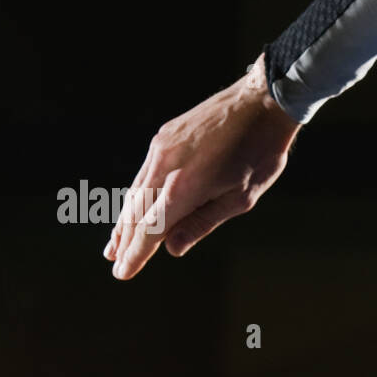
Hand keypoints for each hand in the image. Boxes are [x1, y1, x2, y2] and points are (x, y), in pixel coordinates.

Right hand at [104, 53, 300, 278]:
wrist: (260, 103)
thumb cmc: (259, 155)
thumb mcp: (241, 198)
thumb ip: (203, 223)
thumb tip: (172, 248)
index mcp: (185, 188)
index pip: (151, 230)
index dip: (136, 254)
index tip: (122, 273)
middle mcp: (165, 167)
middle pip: (136, 212)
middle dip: (125, 240)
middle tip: (115, 262)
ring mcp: (161, 149)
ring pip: (135, 192)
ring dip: (124, 219)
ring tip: (115, 242)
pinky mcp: (163, 137)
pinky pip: (144, 173)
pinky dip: (136, 195)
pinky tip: (134, 206)